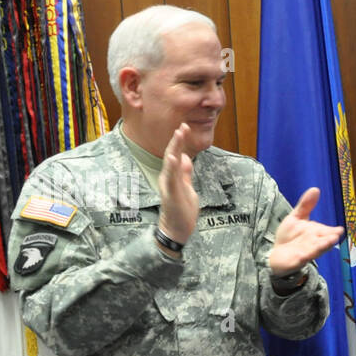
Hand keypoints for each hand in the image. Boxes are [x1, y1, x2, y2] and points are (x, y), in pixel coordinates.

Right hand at [157, 123, 200, 244]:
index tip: (185, 127)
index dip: (180, 141)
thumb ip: (185, 173)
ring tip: (178, 134)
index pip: (176, 154)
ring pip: (170, 164)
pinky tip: (174, 158)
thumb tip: (185, 158)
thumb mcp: (187, 187)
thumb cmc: (181, 209)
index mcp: (173, 176)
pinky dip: (172, 168)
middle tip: (182, 126)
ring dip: (174, 148)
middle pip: (171, 155)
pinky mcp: (170, 195)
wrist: (177, 229)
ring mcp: (168, 186)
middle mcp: (168, 178)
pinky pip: (171, 179)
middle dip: (177, 140)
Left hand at [268, 187, 344, 275]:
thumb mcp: (296, 218)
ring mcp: (306, 252)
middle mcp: (314, 243)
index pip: (327, 231)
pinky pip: (302, 258)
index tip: (340, 230)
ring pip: (316, 249)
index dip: (333, 231)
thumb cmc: (289, 237)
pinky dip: (305, 256)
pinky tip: (306, 254)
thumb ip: (306, 206)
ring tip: (330, 242)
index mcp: (316, 233)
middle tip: (337, 234)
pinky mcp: (297, 260)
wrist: (275, 255)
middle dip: (330, 238)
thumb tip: (316, 189)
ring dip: (323, 246)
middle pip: (324, 240)